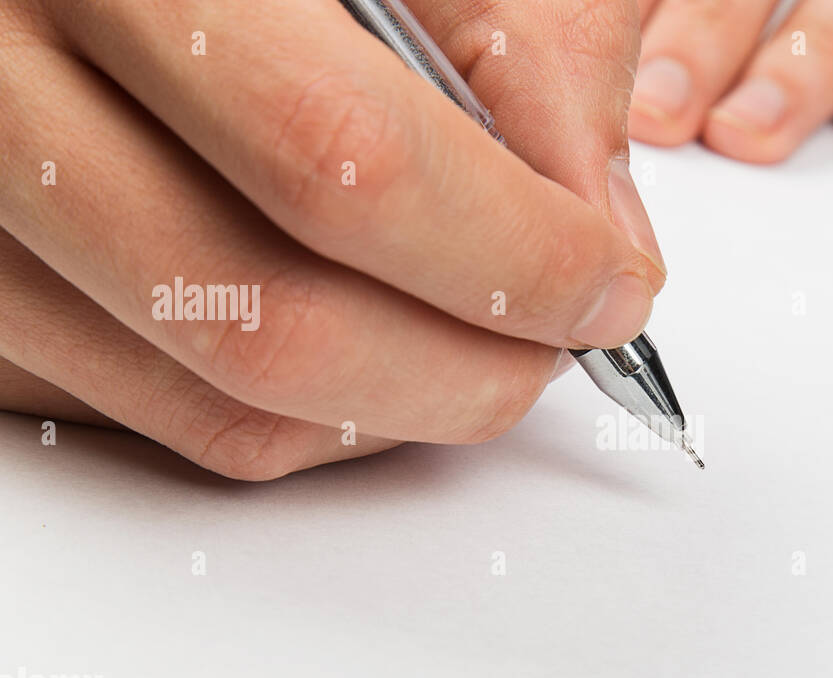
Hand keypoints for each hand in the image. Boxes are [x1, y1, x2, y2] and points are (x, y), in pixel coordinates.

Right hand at [0, 0, 660, 478]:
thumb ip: (513, 47)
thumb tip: (601, 232)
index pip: (345, 161)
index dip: (514, 254)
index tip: (611, 282)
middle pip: (274, 326)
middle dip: (471, 371)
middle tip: (559, 342)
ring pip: (222, 403)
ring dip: (399, 411)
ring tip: (479, 348)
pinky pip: (162, 417)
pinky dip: (303, 414)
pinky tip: (366, 347)